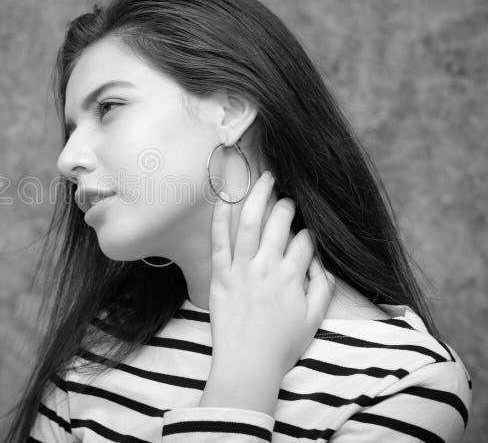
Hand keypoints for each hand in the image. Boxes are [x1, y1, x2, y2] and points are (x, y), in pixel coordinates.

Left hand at [199, 171, 334, 412]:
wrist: (247, 364)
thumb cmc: (281, 346)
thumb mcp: (314, 320)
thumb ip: (323, 289)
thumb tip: (325, 265)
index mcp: (292, 278)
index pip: (306, 242)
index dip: (309, 233)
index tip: (307, 231)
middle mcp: (267, 268)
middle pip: (281, 224)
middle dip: (288, 205)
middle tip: (288, 197)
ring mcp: (241, 269)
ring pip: (250, 223)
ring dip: (259, 196)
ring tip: (265, 179)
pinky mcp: (220, 275)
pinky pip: (219, 240)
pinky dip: (221, 217)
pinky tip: (225, 198)